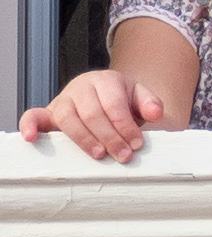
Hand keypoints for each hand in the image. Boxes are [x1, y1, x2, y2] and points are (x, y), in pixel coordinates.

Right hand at [19, 69, 164, 162]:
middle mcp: (82, 87)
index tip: (136, 144)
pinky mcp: (49, 112)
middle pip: (92, 113)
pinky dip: (30, 126)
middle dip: (110, 137)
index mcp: (106, 80)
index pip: (114, 104)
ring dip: (83, 139)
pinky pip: (34, 116)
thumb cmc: (123, 101)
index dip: (125, 126)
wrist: (105, 95)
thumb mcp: (140, 98)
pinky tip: (32, 138)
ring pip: (68, 118)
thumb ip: (149, 103)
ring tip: (99, 155)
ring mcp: (63, 99)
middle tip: (123, 156)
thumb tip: (156, 113)